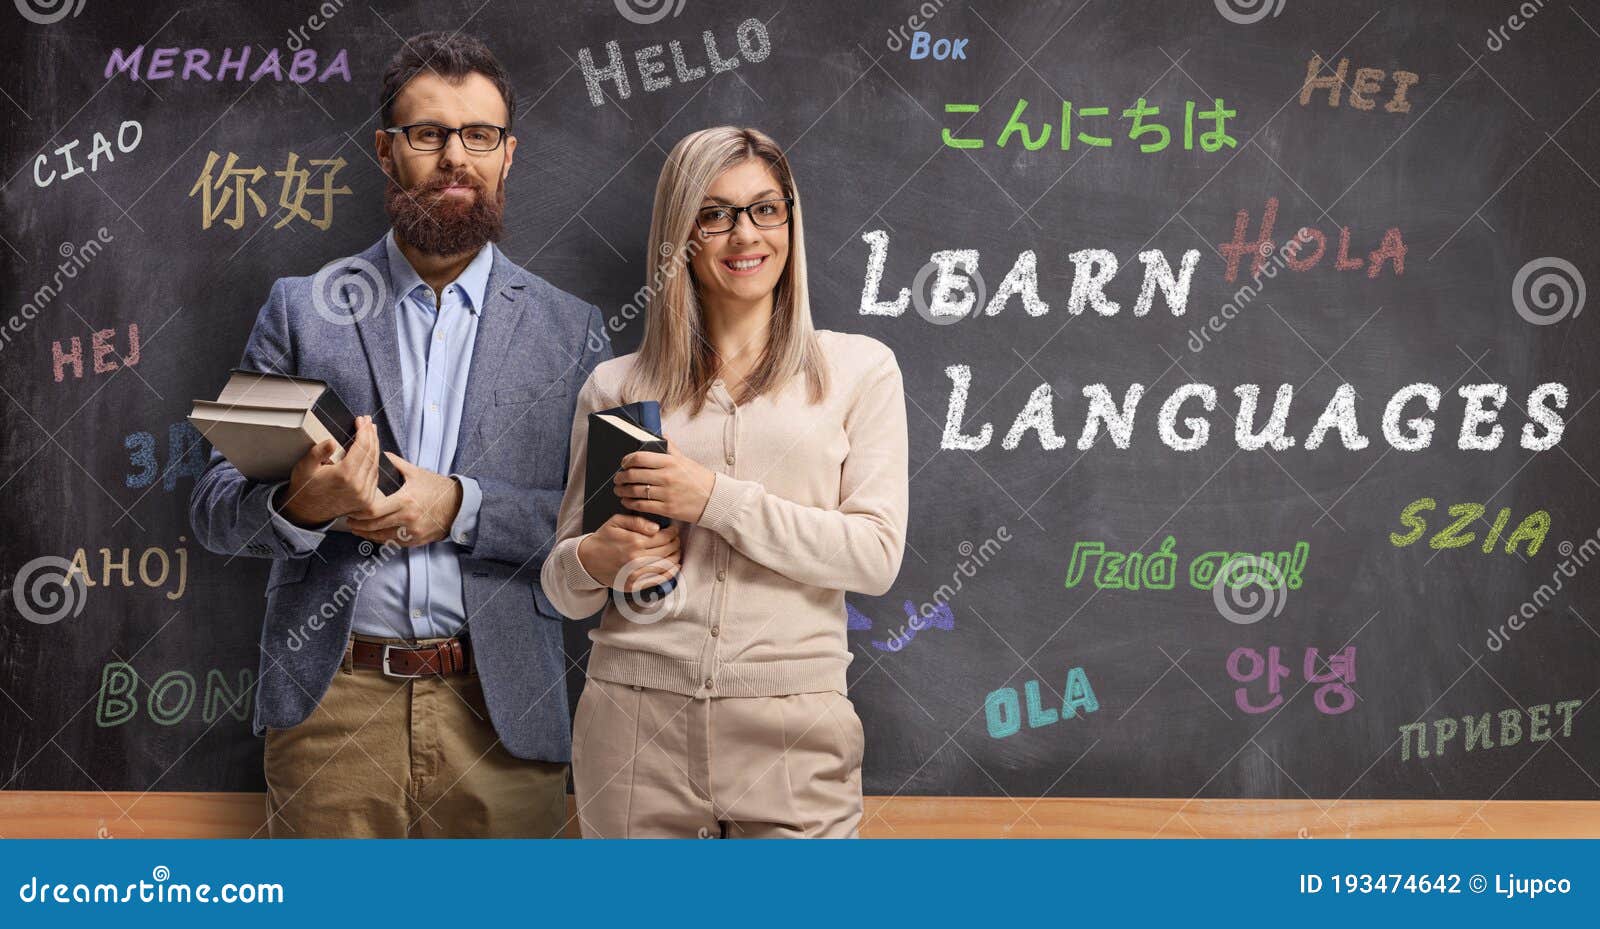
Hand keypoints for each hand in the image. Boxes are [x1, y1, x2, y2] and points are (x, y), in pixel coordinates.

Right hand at [277, 415, 380, 526]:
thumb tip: (331, 441)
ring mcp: (365, 495)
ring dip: (375, 447)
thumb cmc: (305, 486)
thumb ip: (318, 452)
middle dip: (371, 435)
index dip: (364, 431)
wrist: (306, 511)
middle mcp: (358, 486)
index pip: (362, 447)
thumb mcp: (305, 466)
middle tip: (368, 422)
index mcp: (345, 476)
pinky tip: (371, 451)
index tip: (362, 420)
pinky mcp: (367, 500)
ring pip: (376, 465)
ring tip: (371, 433)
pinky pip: (375, 476)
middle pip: (372, 454)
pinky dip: (374, 461)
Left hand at [343, 453, 462, 546]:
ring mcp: (412, 532)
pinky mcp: (416, 541)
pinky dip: (381, 539)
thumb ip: (395, 463)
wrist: (459, 505)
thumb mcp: (416, 472)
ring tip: (357, 529)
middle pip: (374, 526)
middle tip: (348, 521)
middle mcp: (408, 519)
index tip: (350, 510)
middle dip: (358, 525)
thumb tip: (377, 453)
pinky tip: (374, 534)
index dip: (358, 512)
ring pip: (381, 537)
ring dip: (367, 534)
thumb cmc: (437, 488)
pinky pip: (393, 543)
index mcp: (405, 500)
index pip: (373, 510)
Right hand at [576, 514, 680, 592]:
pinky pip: (658, 580)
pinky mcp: (634, 585)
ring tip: (676, 551)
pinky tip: (675, 566)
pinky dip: (670, 573)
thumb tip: (657, 528)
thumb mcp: (616, 522)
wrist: (587, 560)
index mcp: (634, 542)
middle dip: (675, 543)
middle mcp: (636, 559)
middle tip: (676, 540)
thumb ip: (638, 522)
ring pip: (666, 566)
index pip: (664, 537)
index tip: (673, 530)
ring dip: (675, 557)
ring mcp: (635, 574)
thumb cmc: (603, 538)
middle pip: (667, 551)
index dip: (672, 533)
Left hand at [613, 439, 715, 523]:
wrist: (715, 499)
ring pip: (635, 491)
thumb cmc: (699, 478)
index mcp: (670, 462)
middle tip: (617, 478)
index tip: (623, 463)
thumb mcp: (685, 460)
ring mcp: (667, 494)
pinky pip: (642, 506)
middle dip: (621, 477)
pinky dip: (631, 504)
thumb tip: (660, 435)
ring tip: (619, 490)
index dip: (627, 460)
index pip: (640, 457)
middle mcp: (667, 477)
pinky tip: (628, 501)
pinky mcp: (667, 509)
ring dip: (623, 491)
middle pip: (633, 475)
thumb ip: (671, 448)